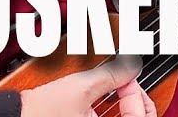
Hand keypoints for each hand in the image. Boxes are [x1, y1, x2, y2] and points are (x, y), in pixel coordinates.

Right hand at [21, 57, 156, 116]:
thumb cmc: (41, 112)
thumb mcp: (82, 87)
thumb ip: (113, 75)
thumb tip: (132, 66)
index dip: (136, 92)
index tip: (128, 78)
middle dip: (136, 101)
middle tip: (129, 85)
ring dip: (127, 108)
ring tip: (121, 91)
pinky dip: (113, 114)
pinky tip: (108, 102)